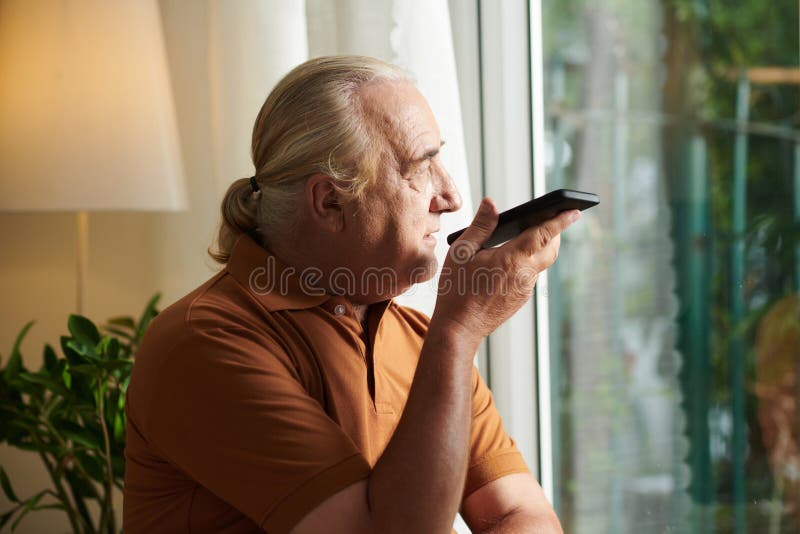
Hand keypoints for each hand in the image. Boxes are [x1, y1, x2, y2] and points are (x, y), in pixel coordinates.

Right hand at [431, 197, 579, 345]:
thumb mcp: (462, 251)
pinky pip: (530, 275)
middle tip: (552, 218)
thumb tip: (491, 204)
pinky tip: (511, 260)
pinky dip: (527, 263)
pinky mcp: (521, 298)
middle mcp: (525, 275)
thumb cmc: (457, 289)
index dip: (560, 220)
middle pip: (551, 249)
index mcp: (512, 259)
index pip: (544, 233)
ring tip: (528, 235)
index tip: (575, 211)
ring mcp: (525, 289)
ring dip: (539, 248)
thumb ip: (480, 225)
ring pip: (540, 263)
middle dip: (555, 232)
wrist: (459, 327)